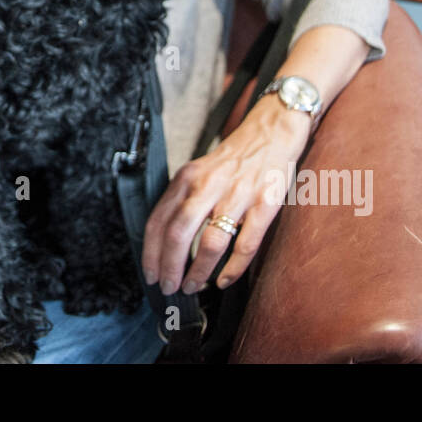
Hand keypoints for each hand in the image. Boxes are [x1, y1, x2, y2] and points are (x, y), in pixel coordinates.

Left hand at [141, 93, 311, 294]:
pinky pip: (245, 243)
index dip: (151, 253)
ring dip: (198, 271)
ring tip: (194, 286)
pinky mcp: (265, 203)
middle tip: (169, 288)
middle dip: (169, 267)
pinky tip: (224, 280)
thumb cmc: (232, 160)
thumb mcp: (199, 172)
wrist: (271, 133)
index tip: (150, 274)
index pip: (159, 220)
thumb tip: (163, 242)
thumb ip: (182, 200)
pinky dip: (232, 268)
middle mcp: (208, 185)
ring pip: (210, 242)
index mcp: (187, 178)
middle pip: (178, 233)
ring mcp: (238, 194)